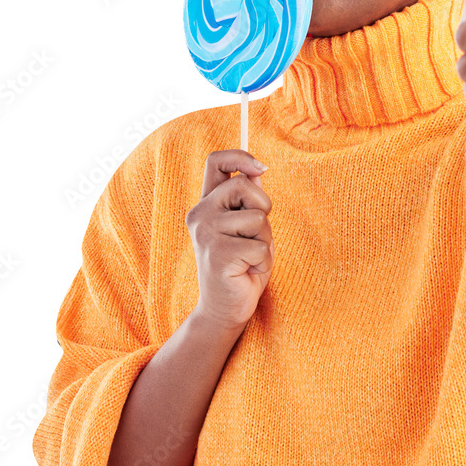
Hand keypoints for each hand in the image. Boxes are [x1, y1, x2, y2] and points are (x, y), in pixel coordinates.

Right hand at [185, 149, 273, 329]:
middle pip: (244, 185)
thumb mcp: (250, 228)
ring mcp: (205, 233)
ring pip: (257, 218)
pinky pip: (260, 247)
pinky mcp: (218, 254)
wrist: (225, 309)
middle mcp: (200, 214)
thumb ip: (250, 201)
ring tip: (250, 258)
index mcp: (207, 204)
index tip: (261, 168)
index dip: (240, 156)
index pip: (216, 161)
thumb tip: (258, 172)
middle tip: (255, 236)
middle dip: (263, 208)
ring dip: (264, 241)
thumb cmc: (242, 266)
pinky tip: (248, 272)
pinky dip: (263, 262)